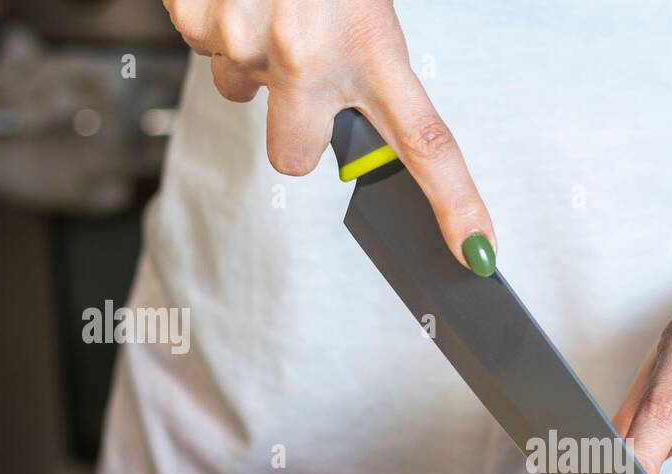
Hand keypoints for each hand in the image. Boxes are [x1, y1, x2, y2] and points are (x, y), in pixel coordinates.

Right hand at [164, 0, 495, 271]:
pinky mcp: (194, 18)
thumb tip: (350, 103)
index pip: (428, 142)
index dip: (456, 205)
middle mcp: (306, 55)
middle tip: (301, 65)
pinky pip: (202, 45)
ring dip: (253, 56)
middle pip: (293, 157)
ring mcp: (244, 41)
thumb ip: (362, 50)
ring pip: (239, 90)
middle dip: (293, 127)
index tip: (477, 253)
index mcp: (370, 41)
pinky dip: (217, 19)